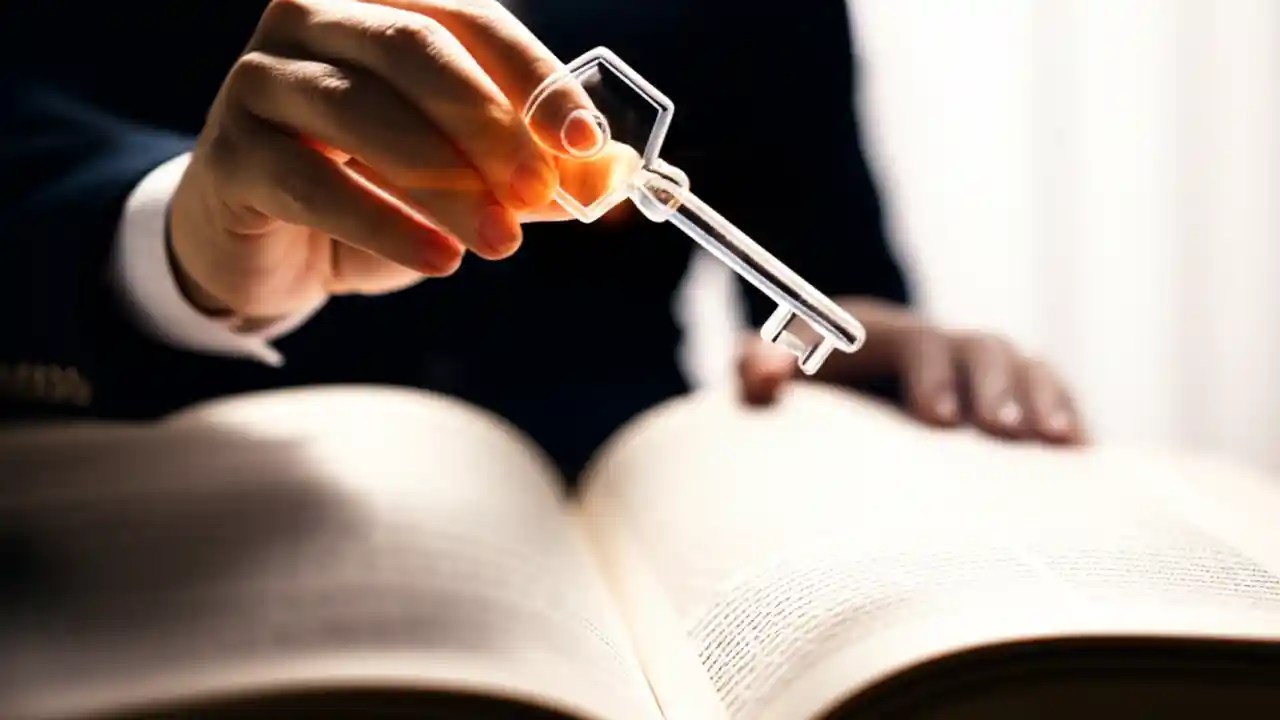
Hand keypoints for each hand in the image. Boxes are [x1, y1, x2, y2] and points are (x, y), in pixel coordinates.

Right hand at [169, 0, 606, 324]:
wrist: (267, 243)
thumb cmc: (373, 188)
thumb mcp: (463, 176)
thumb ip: (531, 169)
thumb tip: (615, 174)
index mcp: (380, 1)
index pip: (469, 18)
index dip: (533, 77)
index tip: (585, 141)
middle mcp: (312, 17)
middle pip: (414, 51)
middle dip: (489, 125)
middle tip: (540, 193)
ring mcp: (261, 78)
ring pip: (364, 113)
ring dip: (445, 182)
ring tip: (500, 241)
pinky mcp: (230, 152)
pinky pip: (314, 183)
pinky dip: (385, 224)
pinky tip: (439, 261)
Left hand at [737, 298, 1086, 444]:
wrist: (826, 400)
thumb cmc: (793, 395)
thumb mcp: (762, 379)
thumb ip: (753, 368)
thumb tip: (764, 372)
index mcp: (880, 334)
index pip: (918, 341)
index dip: (933, 373)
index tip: (939, 420)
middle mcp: (936, 346)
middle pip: (982, 348)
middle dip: (998, 387)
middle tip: (1005, 433)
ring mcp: (973, 372)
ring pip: (1025, 367)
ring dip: (1044, 400)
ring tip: (1058, 444)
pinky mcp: (1001, 400)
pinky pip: (1049, 395)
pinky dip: (1067, 416)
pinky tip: (1082, 457)